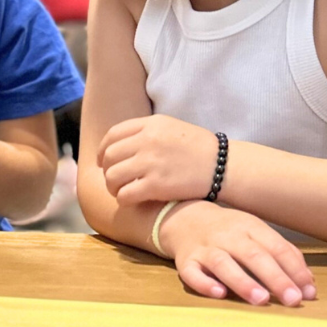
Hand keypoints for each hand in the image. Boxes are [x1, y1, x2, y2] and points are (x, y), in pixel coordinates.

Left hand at [99, 115, 220, 204]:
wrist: (223, 165)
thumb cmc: (199, 149)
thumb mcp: (171, 128)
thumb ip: (146, 132)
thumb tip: (120, 145)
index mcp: (151, 124)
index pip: (112, 135)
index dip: (103, 150)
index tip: (104, 161)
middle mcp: (147, 141)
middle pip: (110, 157)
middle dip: (107, 171)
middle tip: (113, 180)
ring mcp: (151, 163)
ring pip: (113, 177)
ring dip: (112, 187)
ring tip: (120, 191)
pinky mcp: (156, 185)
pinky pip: (125, 194)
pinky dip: (123, 200)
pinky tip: (129, 201)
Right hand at [159, 200, 316, 306]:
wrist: (184, 219)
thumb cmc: (229, 231)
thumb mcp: (256, 232)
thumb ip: (283, 253)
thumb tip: (308, 282)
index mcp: (250, 227)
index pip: (276, 248)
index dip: (294, 269)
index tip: (308, 292)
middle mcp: (228, 236)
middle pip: (253, 255)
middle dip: (275, 278)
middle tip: (292, 299)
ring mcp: (205, 248)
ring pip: (223, 263)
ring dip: (242, 281)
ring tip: (261, 299)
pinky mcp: (185, 261)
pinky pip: (191, 273)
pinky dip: (204, 283)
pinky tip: (219, 293)